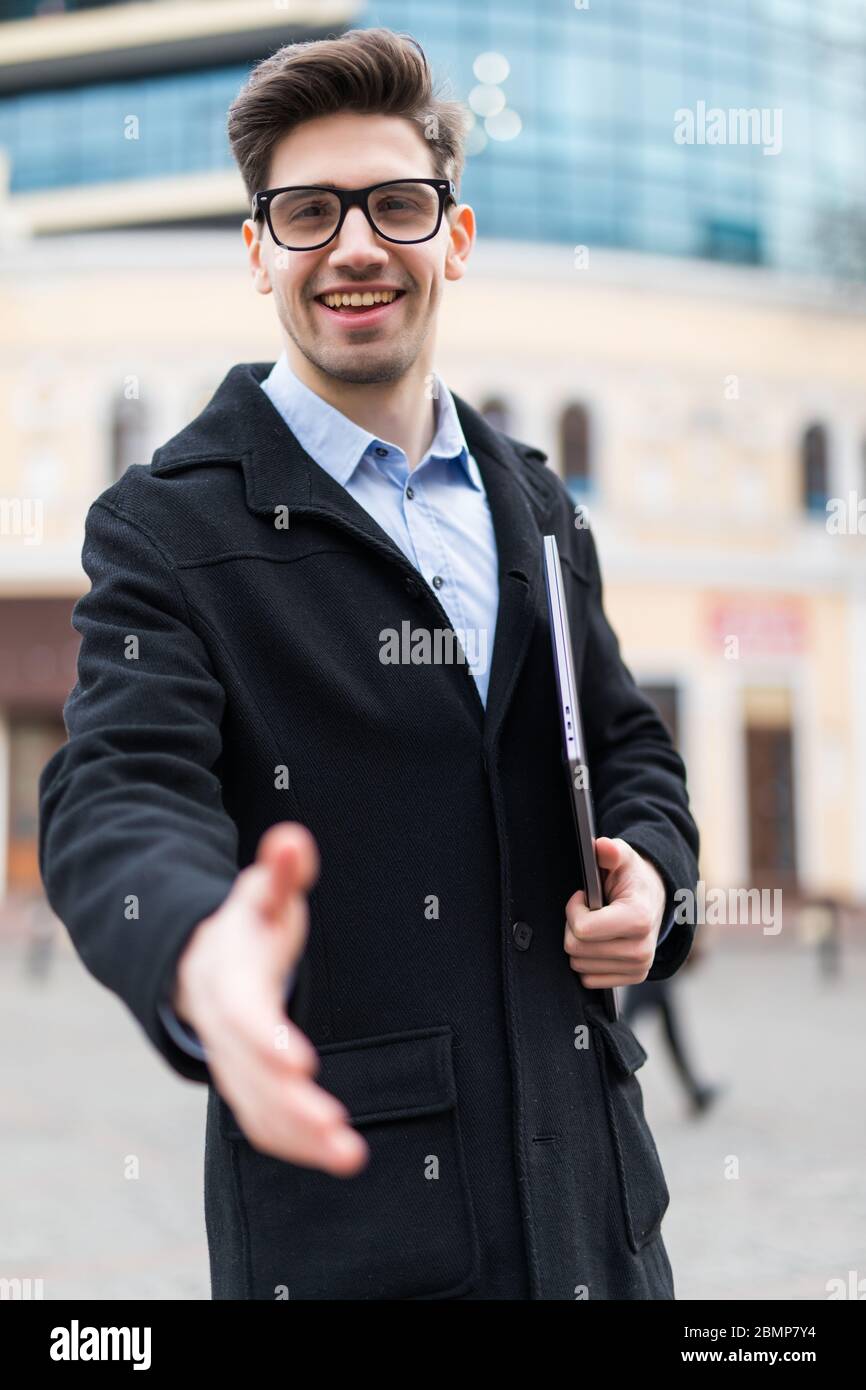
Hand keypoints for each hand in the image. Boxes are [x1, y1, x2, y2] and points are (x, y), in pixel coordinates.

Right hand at [173, 821, 368, 1175]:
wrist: (199, 959)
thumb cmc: (246, 924)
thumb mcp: (261, 892)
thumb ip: (281, 871)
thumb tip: (291, 840)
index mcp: (226, 978)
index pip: (242, 1015)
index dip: (268, 1040)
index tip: (302, 1066)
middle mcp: (221, 1027)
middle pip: (249, 1074)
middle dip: (290, 1106)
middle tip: (336, 1131)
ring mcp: (228, 1061)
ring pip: (254, 1109)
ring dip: (297, 1136)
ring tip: (348, 1155)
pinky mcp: (242, 1084)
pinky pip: (260, 1122)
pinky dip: (293, 1143)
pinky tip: (333, 1155)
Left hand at [563, 836, 667, 989]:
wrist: (654, 899)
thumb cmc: (632, 878)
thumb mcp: (622, 858)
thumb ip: (611, 851)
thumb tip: (602, 846)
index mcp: (638, 919)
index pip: (582, 929)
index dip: (574, 909)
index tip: (583, 897)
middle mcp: (642, 950)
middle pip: (576, 949)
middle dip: (573, 926)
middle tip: (588, 911)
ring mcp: (638, 967)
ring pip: (579, 965)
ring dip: (580, 944)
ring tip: (596, 926)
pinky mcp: (633, 978)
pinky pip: (588, 979)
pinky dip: (588, 961)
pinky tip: (600, 943)